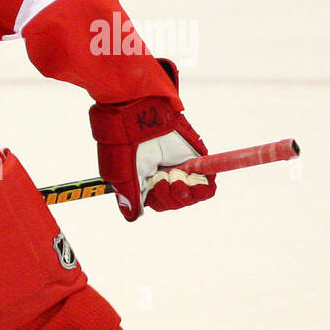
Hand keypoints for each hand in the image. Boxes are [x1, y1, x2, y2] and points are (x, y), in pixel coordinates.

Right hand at [88, 60, 215, 222]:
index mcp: (144, 180)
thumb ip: (130, 197)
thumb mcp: (122, 174)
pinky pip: (208, 183)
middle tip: (164, 179)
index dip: (162, 200)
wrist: (137, 112)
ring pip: (192, 196)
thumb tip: (133, 217)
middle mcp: (164, 175)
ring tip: (174, 175)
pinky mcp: (196, 158)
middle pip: (177, 202)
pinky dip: (203, 186)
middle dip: (173, 196)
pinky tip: (190, 177)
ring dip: (185, 192)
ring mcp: (181, 166)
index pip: (160, 203)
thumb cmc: (122, 142)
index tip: (156, 186)